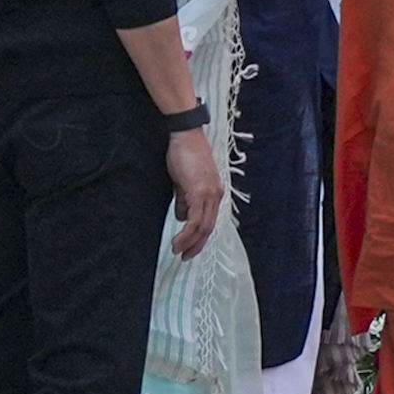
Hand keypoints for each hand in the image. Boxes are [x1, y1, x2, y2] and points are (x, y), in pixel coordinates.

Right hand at [166, 125, 224, 258]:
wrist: (185, 136)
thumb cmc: (183, 156)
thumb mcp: (184, 183)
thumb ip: (184, 201)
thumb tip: (182, 217)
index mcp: (214, 192)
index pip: (209, 221)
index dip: (200, 237)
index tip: (189, 249)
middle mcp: (216, 194)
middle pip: (209, 227)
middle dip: (197, 245)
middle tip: (184, 257)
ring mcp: (209, 193)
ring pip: (202, 226)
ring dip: (190, 242)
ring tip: (177, 251)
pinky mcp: (200, 191)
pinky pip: (195, 219)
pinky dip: (187, 233)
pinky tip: (178, 241)